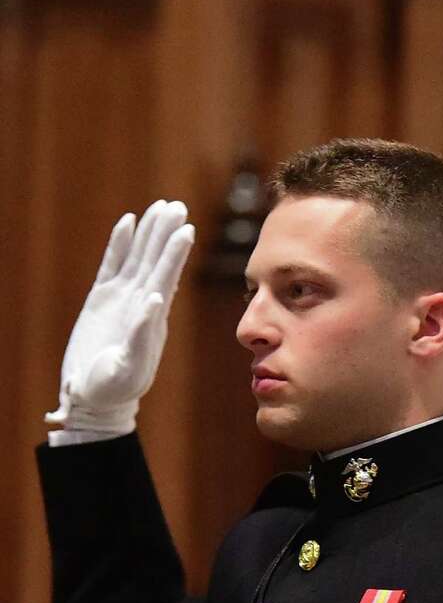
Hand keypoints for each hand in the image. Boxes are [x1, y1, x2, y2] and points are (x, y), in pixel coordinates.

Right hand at [45, 200, 193, 434]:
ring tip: (160, 206)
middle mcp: (141, 302)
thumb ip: (142, 334)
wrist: (95, 397)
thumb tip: (154, 300)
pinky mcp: (101, 300)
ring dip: (148, 233)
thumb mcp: (131, 364)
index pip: (167, 277)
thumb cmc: (115, 387)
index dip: (175, 252)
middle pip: (155, 260)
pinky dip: (119, 245)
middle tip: (177, 205)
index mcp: (153, 317)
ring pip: (136, 257)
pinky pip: (111, 266)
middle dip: (165, 233)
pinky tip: (127, 223)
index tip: (187, 227)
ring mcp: (121, 299)